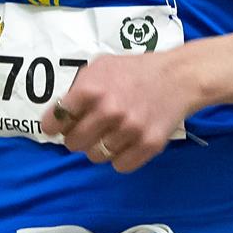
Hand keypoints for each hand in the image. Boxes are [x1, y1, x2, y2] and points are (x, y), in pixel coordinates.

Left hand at [39, 50, 194, 172]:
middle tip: (85, 131)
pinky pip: (120, 166)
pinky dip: (119, 157)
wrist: (178, 77)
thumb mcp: (100, 67)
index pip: (57, 119)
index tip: (56, 128)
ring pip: (95, 157)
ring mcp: (129, 130)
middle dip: (75, 138)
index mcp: (90, 89)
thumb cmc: (134, 70)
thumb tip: (59, 113)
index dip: (53, 125)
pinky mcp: (148, 145)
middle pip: (73, 143)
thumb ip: (78, 88)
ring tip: (108, 135)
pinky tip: (125, 143)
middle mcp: (108, 111)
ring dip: (98, 148)